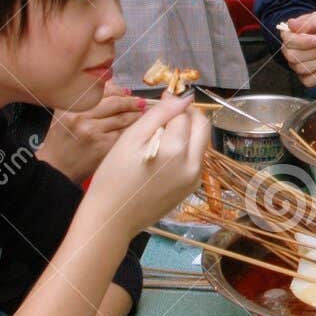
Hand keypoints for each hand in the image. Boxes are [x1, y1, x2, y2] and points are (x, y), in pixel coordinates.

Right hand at [37, 82, 145, 181]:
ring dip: (136, 115)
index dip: (119, 91)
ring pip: (123, 118)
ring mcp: (93, 132)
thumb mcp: (65, 114)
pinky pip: (124, 134)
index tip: (127, 93)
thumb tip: (112, 85)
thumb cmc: (62, 141)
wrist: (56, 169)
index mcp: (72, 106)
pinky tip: (138, 129)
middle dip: (132, 102)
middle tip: (140, 103)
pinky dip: (134, 130)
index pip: (103, 91)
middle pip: (116, 103)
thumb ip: (85, 99)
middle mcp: (81, 117)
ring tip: (142, 113)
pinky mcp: (103, 146)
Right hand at [84, 95, 210, 233]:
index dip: (172, 104)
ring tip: (161, 137)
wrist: (112, 217)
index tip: (159, 103)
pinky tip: (164, 156)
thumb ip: (160, 114)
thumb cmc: (114, 176)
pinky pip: (196, 160)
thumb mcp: (131, 138)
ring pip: (201, 143)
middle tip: (166, 116)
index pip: (184, 113)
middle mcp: (193, 163)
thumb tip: (183, 97)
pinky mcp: (191, 188)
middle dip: (188, 115)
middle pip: (202, 126)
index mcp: (176, 149)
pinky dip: (185, 150)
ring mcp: (194, 178)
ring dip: (188, 133)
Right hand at [280, 10, 315, 86]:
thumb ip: (308, 21)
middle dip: (313, 53)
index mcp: (291, 34)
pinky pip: (308, 81)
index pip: (288, 41)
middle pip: (292, 57)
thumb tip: (291, 23)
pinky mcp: (306, 75)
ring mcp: (297, 64)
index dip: (303, 42)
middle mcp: (290, 50)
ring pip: (301, 69)